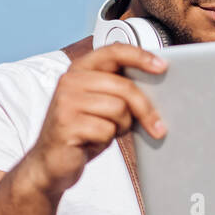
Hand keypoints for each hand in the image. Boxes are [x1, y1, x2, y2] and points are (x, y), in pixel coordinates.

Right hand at [23, 43, 167, 198]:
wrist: (51, 161)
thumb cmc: (83, 130)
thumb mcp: (102, 104)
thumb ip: (120, 90)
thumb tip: (159, 87)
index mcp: (81, 69)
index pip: (114, 52)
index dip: (140, 56)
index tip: (162, 67)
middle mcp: (70, 81)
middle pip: (124, 87)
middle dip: (145, 109)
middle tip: (158, 126)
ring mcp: (65, 102)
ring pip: (118, 110)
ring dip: (121, 126)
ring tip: (108, 131)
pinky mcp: (65, 124)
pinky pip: (105, 130)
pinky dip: (106, 140)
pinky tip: (93, 141)